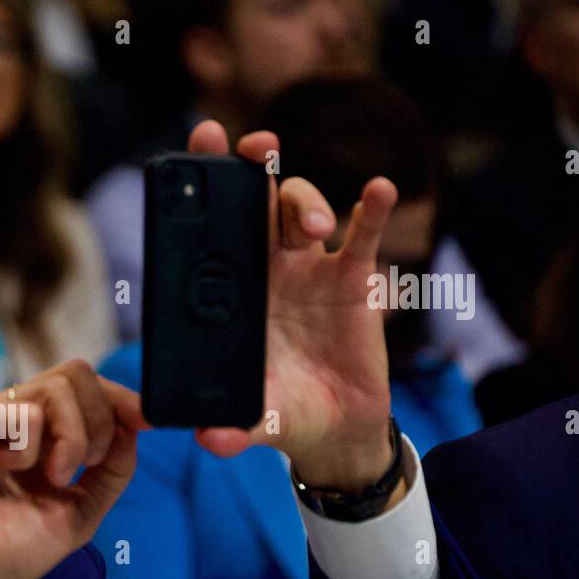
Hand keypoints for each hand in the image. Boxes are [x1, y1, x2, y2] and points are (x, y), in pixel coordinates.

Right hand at [0, 360, 148, 578]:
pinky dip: (29, 452)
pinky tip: (2, 472)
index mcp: (37, 433)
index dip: (120, 399)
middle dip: (99, 421)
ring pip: (60, 385)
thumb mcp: (80, 511)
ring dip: (71, 439)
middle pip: (78, 372)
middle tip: (83, 466)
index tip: (147, 420)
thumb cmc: (9, 549)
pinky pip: (27, 411)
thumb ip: (111, 471)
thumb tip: (134, 427)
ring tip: (49, 476)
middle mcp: (12, 413)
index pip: (84, 388)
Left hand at [186, 120, 400, 492]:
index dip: (205, 180)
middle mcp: (264, 270)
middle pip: (256, 201)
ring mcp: (309, 270)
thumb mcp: (253, 421)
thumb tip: (205, 440)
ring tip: (316, 228)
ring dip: (305, 203)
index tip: (201, 139)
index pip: (210, 226)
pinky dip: (370, 210)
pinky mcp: (352, 281)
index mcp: (227, 292)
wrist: (333, 431)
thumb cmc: (280, 414)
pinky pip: (362, 235)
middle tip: (256, 149)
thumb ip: (232, 427)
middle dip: (254, 167)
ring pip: (303, 210)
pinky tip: (377, 190)